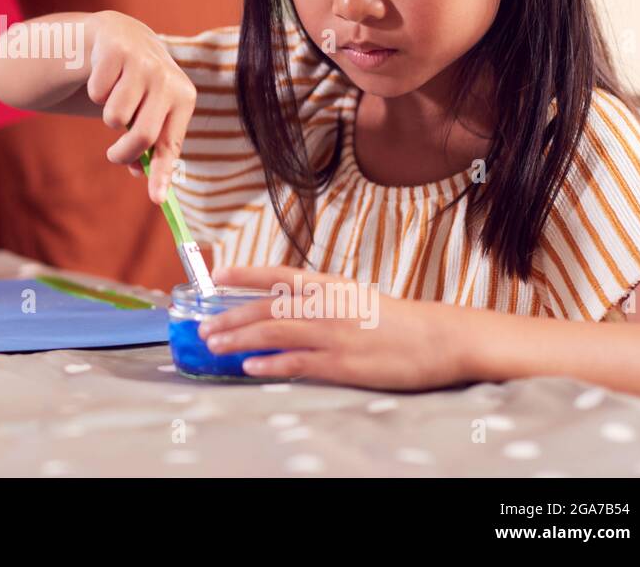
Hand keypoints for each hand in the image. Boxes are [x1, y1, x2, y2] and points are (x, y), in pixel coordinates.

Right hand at [86, 10, 196, 204]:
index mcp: (183, 97)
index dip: (163, 174)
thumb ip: (151, 144)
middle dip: (123, 153)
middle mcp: (167, 78)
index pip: (171, 143)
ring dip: (109, 116)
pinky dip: (95, 92)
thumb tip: (143, 176)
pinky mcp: (116, 51)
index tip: (156, 200)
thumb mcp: (150, 111)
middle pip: (142, 136)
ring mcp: (142, 63)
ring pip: (115, 117)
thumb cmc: (138, 86)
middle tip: (114, 155)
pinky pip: (96, 94)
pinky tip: (105, 78)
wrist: (119, 37)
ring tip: (115, 100)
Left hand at [199, 265, 470, 390]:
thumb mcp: (353, 297)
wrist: (436, 338)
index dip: (245, 273)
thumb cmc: (395, 320)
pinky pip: (296, 363)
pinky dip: (269, 364)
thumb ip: (319, 299)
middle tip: (203, 325)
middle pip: (266, 307)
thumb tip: (282, 304)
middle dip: (230, 315)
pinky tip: (249, 366)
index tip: (217, 273)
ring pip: (273, 333)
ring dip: (239, 338)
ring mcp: (331, 334)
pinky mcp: (341, 363)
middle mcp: (325, 305)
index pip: (278, 274)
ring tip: (214, 343)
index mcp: (329, 286)